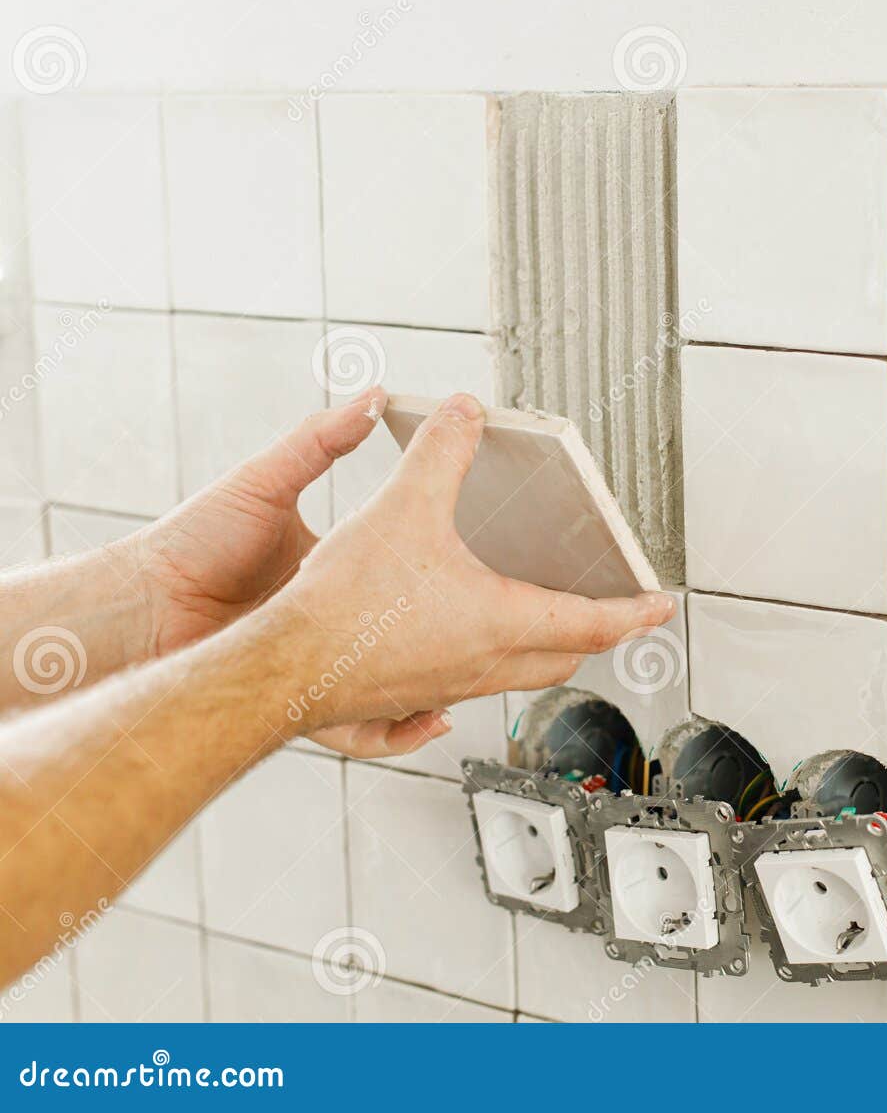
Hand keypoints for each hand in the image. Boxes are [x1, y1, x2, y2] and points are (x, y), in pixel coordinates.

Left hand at [136, 388, 452, 755]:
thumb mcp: (265, 482)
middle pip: (415, 634)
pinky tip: (427, 720)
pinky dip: (400, 734)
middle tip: (501, 635)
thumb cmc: (187, 545)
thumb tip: (370, 398)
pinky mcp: (307, 705)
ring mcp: (325, 665)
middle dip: (460, 643)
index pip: (405, 565)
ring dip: (439, 689)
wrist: (138, 612)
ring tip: (477, 683)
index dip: (444, 568)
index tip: (481, 557)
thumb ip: (321, 440)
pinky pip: (367, 733)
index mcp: (330, 565)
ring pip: (402, 688)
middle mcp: (333, 619)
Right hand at [263, 393, 673, 732]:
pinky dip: (482, 662)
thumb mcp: (404, 508)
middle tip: (609, 613)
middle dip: (593, 632)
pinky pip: (464, 685)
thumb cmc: (342, 606)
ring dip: (537, 648)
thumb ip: (441, 454)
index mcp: (501, 622)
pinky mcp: (406, 698)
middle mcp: (483, 665)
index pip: (595, 622)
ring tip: (538, 617)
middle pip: (563, 656)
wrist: (280, 668)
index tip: (661, 607)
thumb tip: (465, 415)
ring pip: (516, 674)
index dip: (636, 612)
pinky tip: (455, 642)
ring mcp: (445, 689)